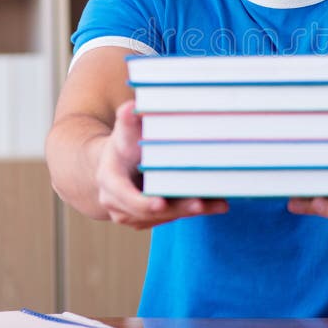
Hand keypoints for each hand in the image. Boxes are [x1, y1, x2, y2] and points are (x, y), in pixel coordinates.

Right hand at [95, 100, 228, 228]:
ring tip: (217, 204)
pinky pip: (172, 217)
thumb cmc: (124, 144)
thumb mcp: (124, 131)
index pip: (125, 195)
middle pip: (149, 212)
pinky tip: (215, 204)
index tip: (160, 203)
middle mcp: (117, 204)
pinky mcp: (148, 220)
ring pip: (164, 217)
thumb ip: (127, 120)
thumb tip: (131, 107)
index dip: (142, 202)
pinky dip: (192, 211)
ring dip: (190, 211)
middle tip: (200, 204)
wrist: (118, 164)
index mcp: (110, 181)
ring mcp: (132, 215)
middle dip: (176, 208)